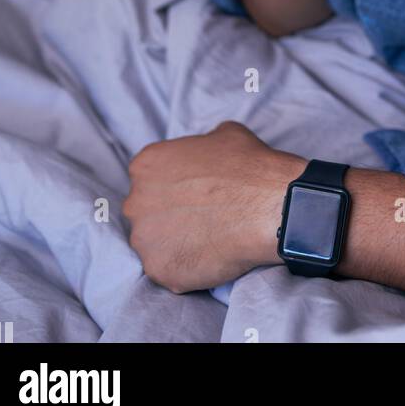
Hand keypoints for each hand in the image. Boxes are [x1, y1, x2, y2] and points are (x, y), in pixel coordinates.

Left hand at [122, 121, 305, 292]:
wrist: (268, 206)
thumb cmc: (249, 167)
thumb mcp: (223, 134)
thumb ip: (200, 145)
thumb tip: (205, 153)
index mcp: (147, 165)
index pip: (149, 179)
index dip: (172, 188)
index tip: (192, 196)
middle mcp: (136, 201)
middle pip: (146, 212)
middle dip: (168, 216)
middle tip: (200, 219)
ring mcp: (144, 238)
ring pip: (154, 244)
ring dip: (174, 244)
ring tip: (206, 240)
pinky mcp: (158, 269)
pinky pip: (168, 271)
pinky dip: (185, 268)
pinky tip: (209, 257)